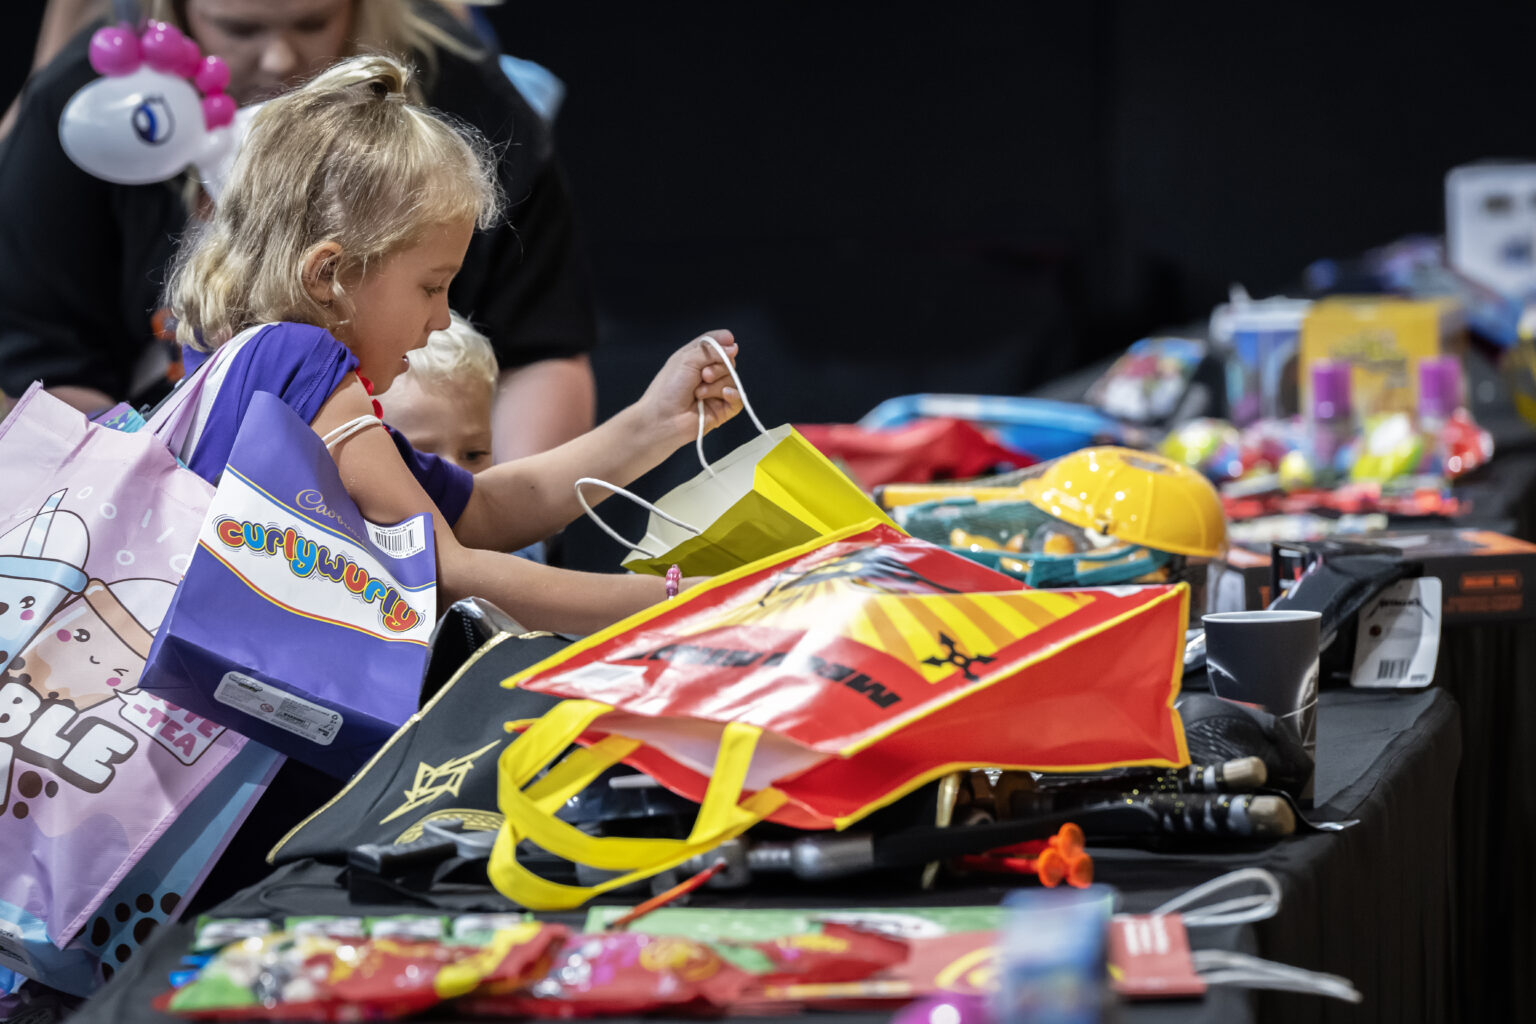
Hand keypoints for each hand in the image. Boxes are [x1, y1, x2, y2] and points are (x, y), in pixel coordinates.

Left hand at [634, 330, 743, 447]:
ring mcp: (715, 393)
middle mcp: (706, 375)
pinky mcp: (721, 410)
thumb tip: (733, 347)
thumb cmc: (667, 389)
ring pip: (732, 380)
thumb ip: (711, 350)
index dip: (723, 342)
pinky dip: (733, 395)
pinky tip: (723, 395)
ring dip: (716, 385)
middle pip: (728, 362)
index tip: (729, 341)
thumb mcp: (686, 359)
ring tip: (699, 394)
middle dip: (718, 368)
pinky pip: (738, 399)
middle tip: (703, 376)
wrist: (662, 419)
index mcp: (695, 360)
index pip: (715, 345)